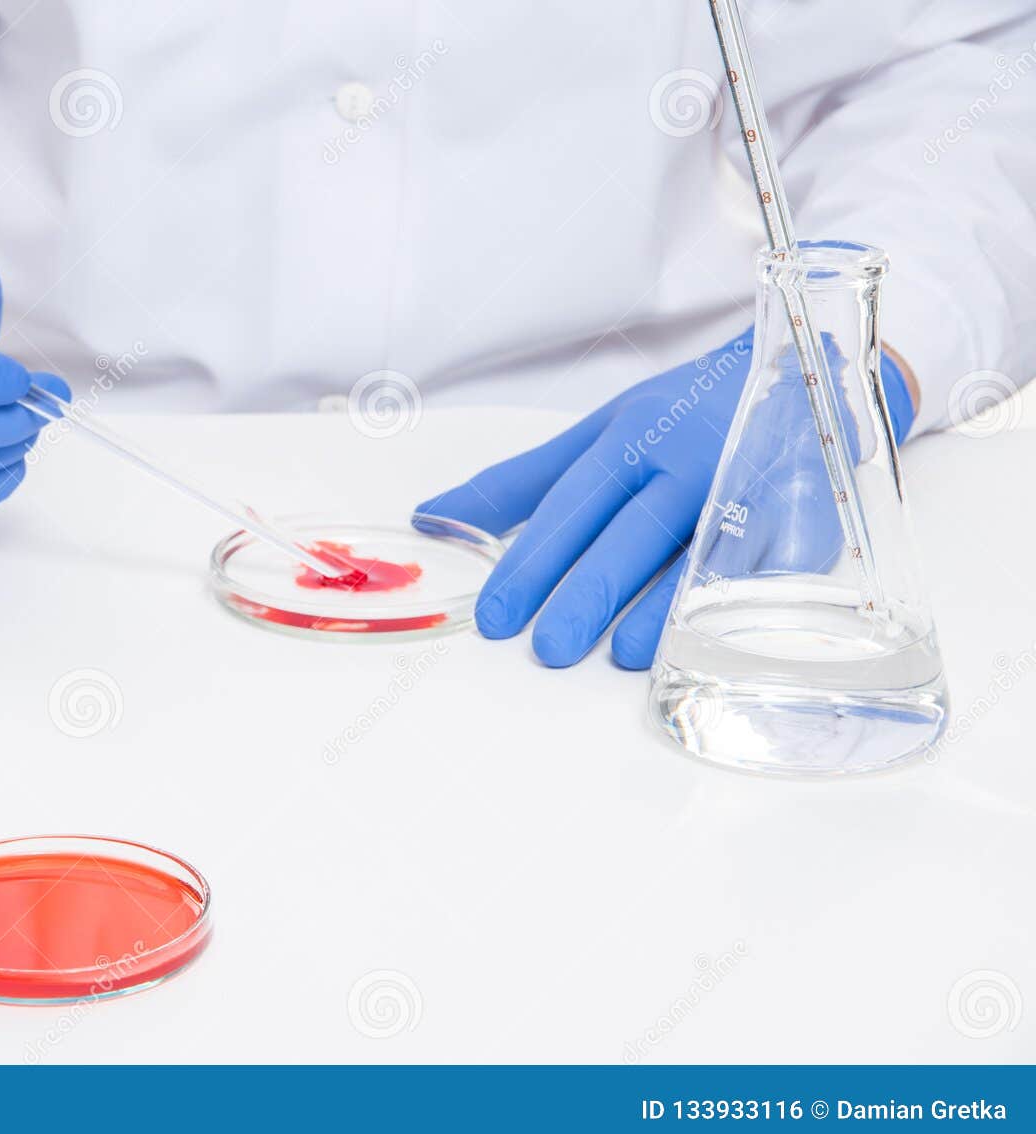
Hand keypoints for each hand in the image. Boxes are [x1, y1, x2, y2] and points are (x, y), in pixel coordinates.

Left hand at [416, 329, 914, 668]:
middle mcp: (688, 459)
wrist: (812, 368)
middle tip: (547, 647)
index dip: (532, 561)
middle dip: (590, 590)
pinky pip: (778, 565)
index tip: (495, 616)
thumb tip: (430, 517)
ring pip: (706, 551)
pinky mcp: (809, 515)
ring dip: (667, 606)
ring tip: (623, 656)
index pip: (570, 506)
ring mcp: (752, 487)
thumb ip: (521, 483)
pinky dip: (747, 605)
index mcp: (631, 438)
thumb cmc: (689, 414)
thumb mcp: (602, 433)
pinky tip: (716, 642)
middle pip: (633, 531)